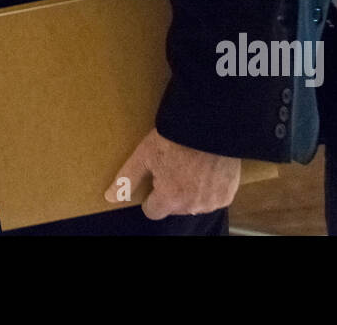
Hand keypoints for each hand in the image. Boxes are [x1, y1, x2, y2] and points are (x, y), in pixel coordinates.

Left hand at [104, 127, 241, 219]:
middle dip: (172, 192)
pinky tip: (207, 169)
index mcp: (170, 198)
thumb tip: (109, 197)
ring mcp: (211, 202)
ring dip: (191, 192)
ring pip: (194, 204)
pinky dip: (209, 188)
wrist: (212, 125)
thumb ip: (127, 178)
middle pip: (173, 207)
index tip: (156, 177)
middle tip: (175, 166)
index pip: (153, 211)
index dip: (151, 195)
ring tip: (192, 166)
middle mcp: (191, 206)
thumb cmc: (176, 137)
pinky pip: (213, 198)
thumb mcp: (145, 154)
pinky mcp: (227, 194)